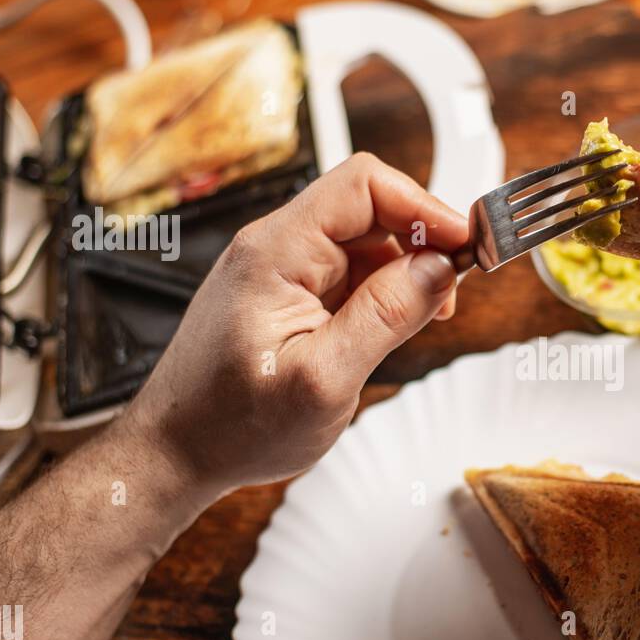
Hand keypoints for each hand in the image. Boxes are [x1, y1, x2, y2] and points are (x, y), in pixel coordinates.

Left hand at [120, 153, 466, 496]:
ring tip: (422, 320)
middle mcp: (274, 248)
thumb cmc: (231, 427)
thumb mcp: (325, 380)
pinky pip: (346, 273)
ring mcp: (278, 270)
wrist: (175, 454)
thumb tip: (440, 269)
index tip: (465, 244)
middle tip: (450, 294)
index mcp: (276, 253)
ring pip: (362, 243)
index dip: (424, 206)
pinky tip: (389, 329)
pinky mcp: (284, 294)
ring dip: (403, 273)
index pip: (363, 186)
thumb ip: (386, 316)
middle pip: (368, 209)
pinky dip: (380, 294)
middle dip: (420, 242)